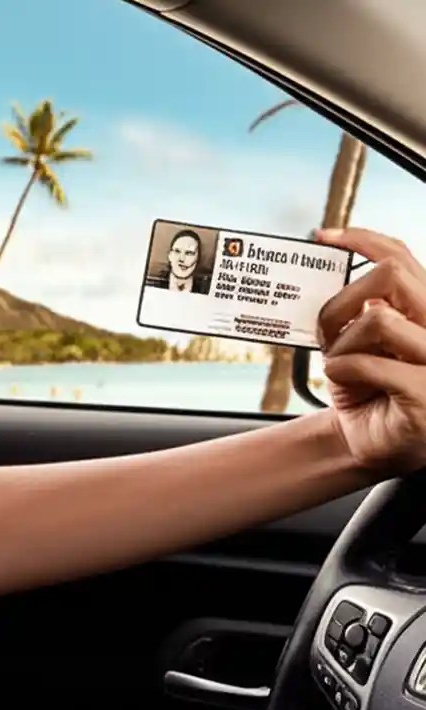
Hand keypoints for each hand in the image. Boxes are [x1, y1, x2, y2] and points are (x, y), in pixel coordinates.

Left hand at [316, 228, 425, 473]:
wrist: (372, 444)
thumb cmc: (366, 389)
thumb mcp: (356, 340)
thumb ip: (357, 307)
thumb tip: (336, 266)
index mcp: (425, 309)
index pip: (401, 256)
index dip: (362, 239)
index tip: (324, 236)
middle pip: (391, 275)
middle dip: (344, 298)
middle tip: (328, 329)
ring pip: (378, 318)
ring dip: (342, 344)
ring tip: (343, 366)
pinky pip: (369, 362)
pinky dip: (344, 369)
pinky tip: (345, 380)